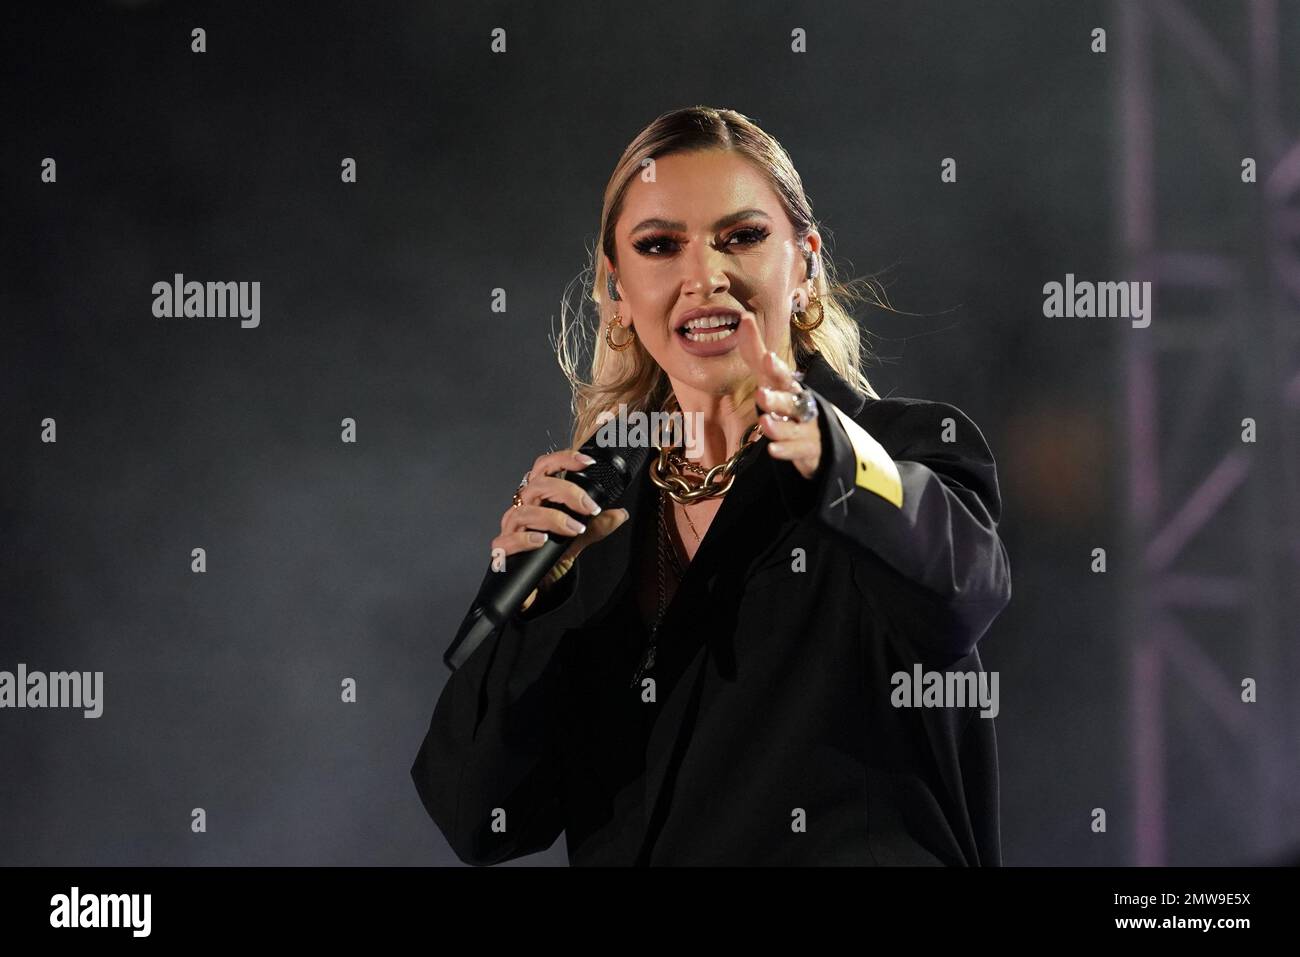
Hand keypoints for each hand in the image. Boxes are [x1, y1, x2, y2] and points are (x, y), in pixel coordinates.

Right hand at [491, 448, 630, 610]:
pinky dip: (527, 538)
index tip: (587, 463)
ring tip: (574, 529)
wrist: (534, 583)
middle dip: (566, 492)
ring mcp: (510, 528)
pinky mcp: (503, 550)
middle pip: (537, 485)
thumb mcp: (577, 538)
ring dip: (553, 518)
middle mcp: (522, 507)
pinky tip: (542, 541)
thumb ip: (596, 526)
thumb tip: (619, 514)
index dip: (563, 459)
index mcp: (537, 498)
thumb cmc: (549, 555)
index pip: (544, 468)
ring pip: (525, 511)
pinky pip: (510, 540)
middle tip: (589, 507)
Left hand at [736, 313, 822, 479]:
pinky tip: (774, 450)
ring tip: (765, 423)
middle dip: (777, 398)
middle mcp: (801, 406)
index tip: (766, 358)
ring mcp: (806, 429)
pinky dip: (786, 451)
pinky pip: (797, 452)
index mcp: (790, 387)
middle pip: (791, 401)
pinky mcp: (808, 451)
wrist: (824, 435)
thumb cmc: (791, 401)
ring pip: (794, 428)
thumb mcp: (772, 378)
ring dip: (780, 426)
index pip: (783, 376)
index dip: (775, 368)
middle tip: (761, 395)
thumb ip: (755, 353)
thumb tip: (745, 319)